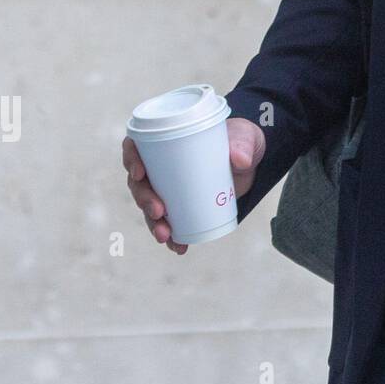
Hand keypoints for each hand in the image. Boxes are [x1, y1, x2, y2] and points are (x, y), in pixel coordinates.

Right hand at [122, 117, 265, 254]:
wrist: (253, 162)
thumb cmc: (241, 139)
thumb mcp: (245, 136)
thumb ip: (242, 144)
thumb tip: (240, 159)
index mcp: (166, 141)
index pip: (136, 146)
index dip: (131, 159)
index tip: (140, 173)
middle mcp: (161, 165)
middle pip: (139, 182)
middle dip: (143, 199)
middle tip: (159, 210)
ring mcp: (169, 188)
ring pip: (150, 206)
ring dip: (153, 223)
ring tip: (165, 235)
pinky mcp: (182, 206)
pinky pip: (170, 223)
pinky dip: (172, 237)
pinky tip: (178, 247)